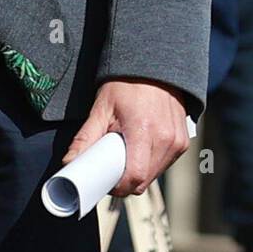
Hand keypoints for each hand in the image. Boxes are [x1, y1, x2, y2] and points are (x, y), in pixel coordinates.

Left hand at [61, 78, 188, 195]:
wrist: (154, 65)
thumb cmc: (125, 84)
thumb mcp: (102, 107)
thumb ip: (86, 137)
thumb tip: (69, 163)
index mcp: (143, 131)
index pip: (134, 177)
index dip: (118, 186)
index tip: (106, 183)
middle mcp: (165, 139)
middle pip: (144, 181)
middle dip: (126, 181)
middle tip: (112, 166)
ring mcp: (177, 142)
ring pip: (155, 175)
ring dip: (139, 172)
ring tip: (127, 151)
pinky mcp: (183, 142)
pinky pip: (165, 164)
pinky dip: (152, 163)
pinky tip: (142, 147)